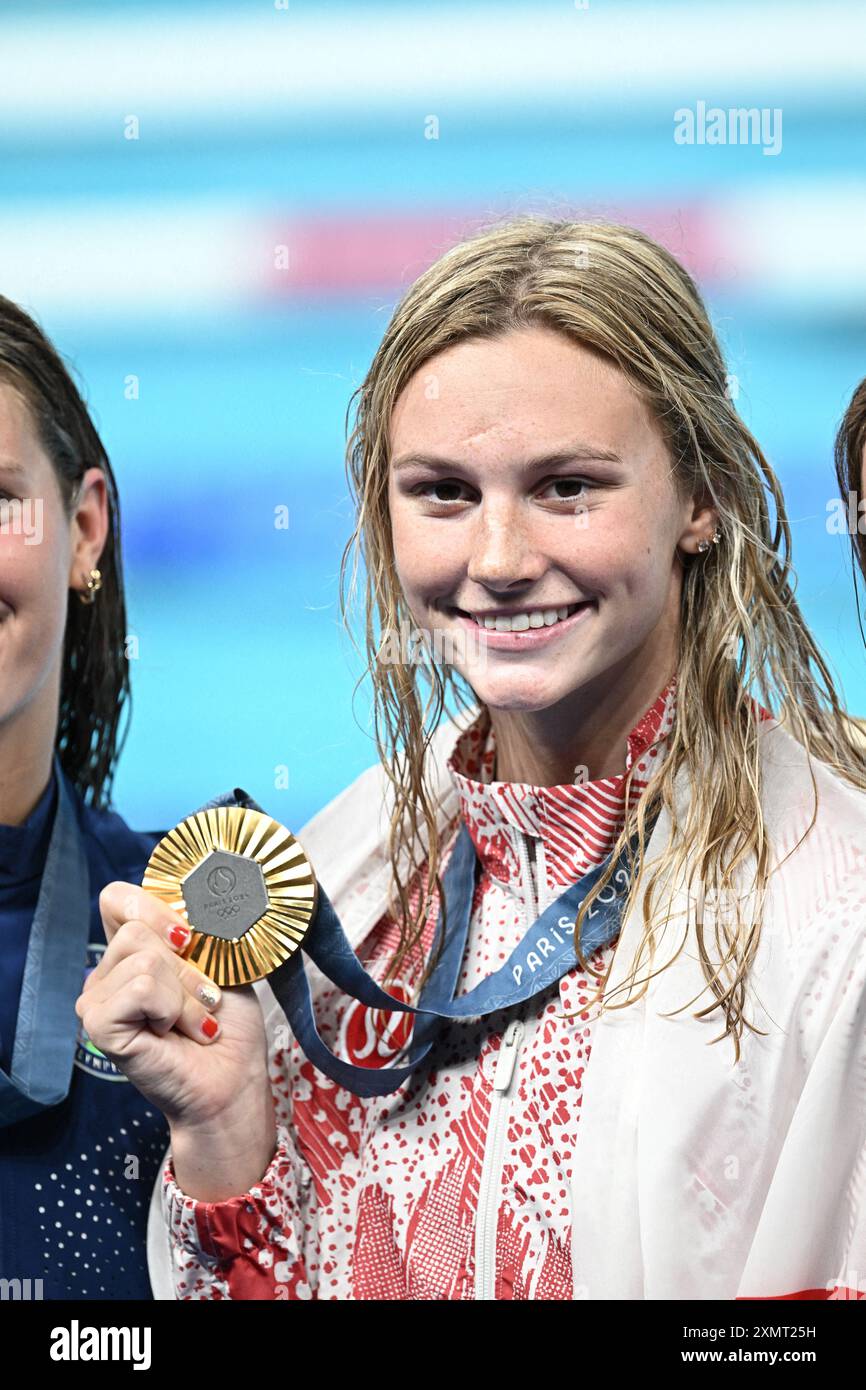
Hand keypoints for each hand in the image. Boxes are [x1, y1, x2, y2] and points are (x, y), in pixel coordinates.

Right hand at [76, 882, 276, 1197]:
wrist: (232, 1081)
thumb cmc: (227, 1025)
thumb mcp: (219, 960)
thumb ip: (199, 925)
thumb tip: (199, 894)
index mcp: (130, 951)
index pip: (118, 898)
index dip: (158, 908)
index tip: (192, 939)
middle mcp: (106, 972)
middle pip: (137, 926)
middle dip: (187, 964)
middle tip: (204, 998)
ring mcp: (96, 999)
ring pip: (144, 956)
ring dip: (187, 992)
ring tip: (195, 1021)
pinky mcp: (98, 1024)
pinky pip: (142, 986)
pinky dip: (172, 1007)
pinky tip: (174, 1032)